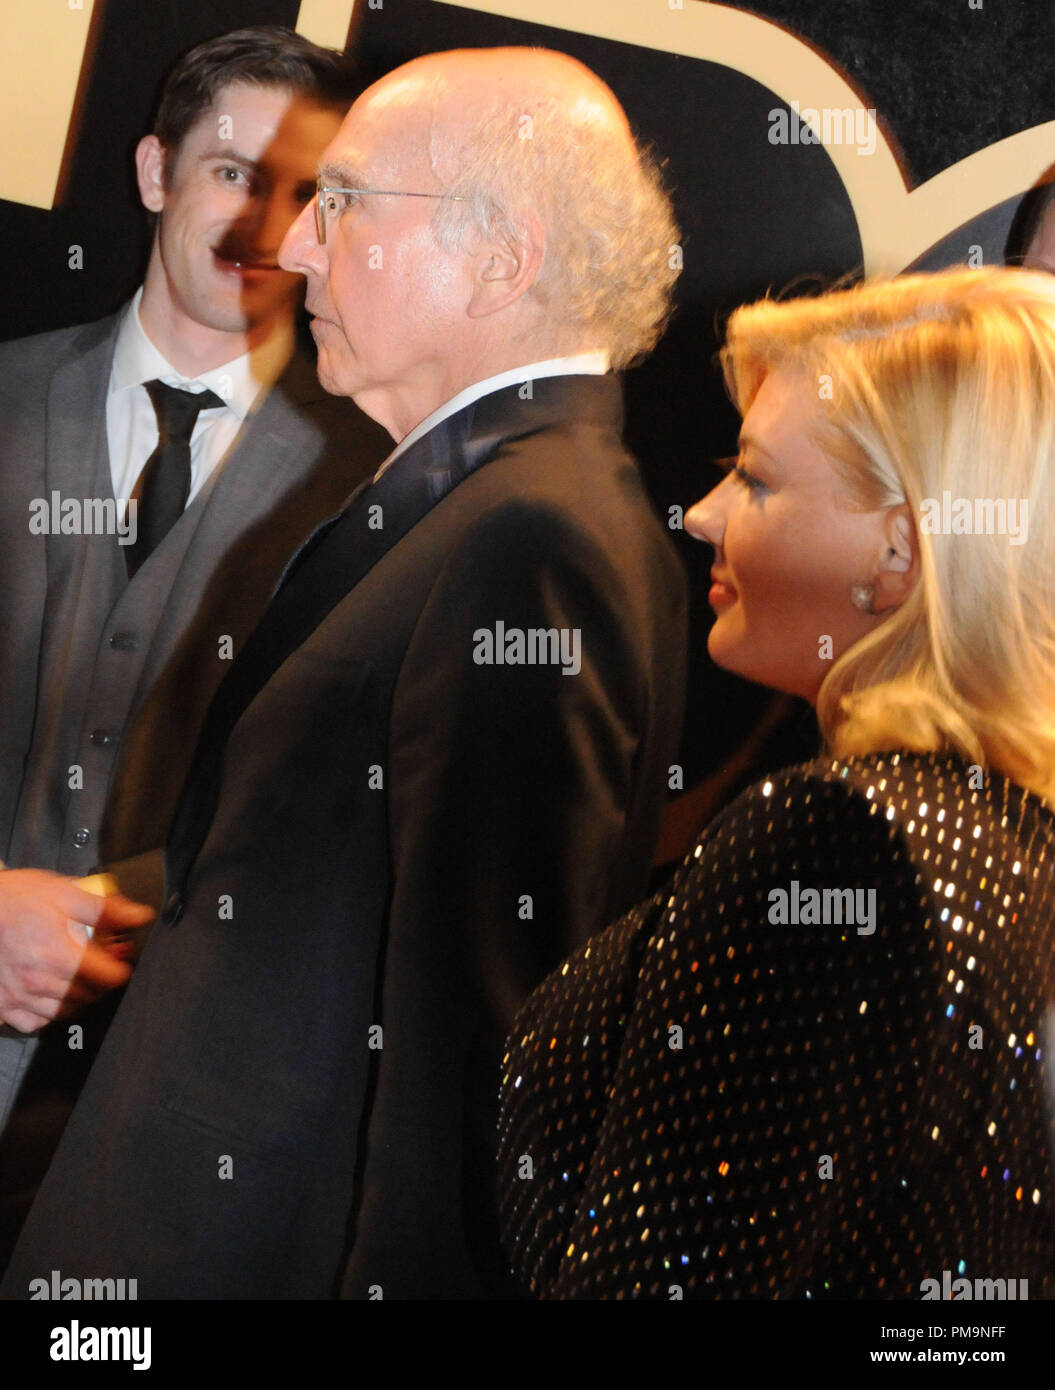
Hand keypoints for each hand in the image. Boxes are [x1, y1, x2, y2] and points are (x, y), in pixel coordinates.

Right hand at [0, 869, 154, 1032]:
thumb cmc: (13, 898)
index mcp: (57, 955)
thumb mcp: (64, 893)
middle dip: (100, 982)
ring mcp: (17, 997)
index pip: (106, 978)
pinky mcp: (1, 1005)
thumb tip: (138, 916)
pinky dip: (45, 1014)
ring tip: (75, 979)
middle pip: (87, 996)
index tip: (120, 964)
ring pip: (63, 1012)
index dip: (120, 970)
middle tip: (98, 966)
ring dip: (76, 998)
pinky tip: (48, 996)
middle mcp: (37, 981)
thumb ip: (105, 909)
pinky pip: (32, 1023)